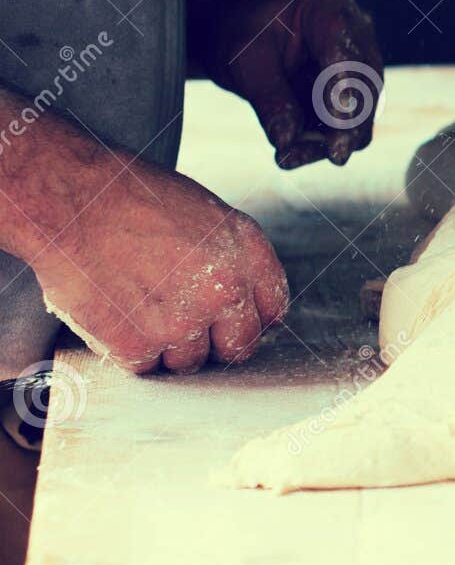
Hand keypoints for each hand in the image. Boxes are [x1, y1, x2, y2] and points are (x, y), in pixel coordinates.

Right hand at [31, 160, 289, 373]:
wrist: (71, 199)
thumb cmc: (131, 197)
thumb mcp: (207, 215)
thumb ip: (232, 259)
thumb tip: (243, 298)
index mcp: (248, 255)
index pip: (272, 311)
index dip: (249, 319)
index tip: (232, 322)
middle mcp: (225, 291)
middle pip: (239, 347)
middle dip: (215, 341)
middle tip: (184, 323)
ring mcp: (184, 322)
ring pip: (191, 362)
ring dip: (168, 346)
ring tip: (139, 307)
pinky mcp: (139, 344)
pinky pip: (146, 367)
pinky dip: (128, 349)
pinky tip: (117, 314)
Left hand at [199, 0, 383, 168]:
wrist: (242, 39)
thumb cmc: (242, 38)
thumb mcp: (246, 65)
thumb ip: (270, 100)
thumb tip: (288, 141)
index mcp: (330, 10)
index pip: (346, 54)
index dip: (344, 94)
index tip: (339, 130)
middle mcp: (357, 37)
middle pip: (365, 88)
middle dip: (346, 126)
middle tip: (331, 156)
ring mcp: (360, 67)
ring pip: (363, 114)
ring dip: (331, 141)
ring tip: (289, 157)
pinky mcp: (355, 95)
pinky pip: (350, 128)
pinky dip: (322, 144)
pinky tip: (291, 155)